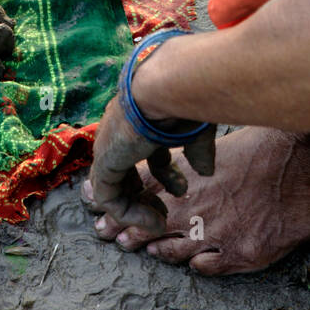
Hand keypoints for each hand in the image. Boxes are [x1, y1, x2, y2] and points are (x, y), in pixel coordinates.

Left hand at [82, 94, 215, 236]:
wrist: (169, 87)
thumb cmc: (186, 100)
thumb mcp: (196, 131)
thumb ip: (199, 152)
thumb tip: (206, 172)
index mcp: (141, 118)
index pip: (146, 150)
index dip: (164, 174)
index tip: (181, 190)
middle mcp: (120, 131)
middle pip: (126, 170)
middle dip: (146, 193)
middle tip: (165, 210)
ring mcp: (109, 146)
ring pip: (115, 186)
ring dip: (138, 208)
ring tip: (161, 221)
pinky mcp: (104, 161)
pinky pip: (109, 198)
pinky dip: (131, 215)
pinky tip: (155, 221)